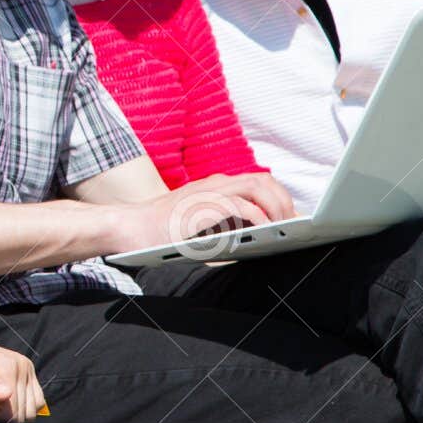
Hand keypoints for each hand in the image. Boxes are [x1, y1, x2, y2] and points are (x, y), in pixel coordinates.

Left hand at [0, 325, 46, 422]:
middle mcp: (22, 366)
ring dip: (11, 413)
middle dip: (0, 416)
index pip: (12, 411)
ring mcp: (25, 369)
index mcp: (9, 366)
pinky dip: (19, 408)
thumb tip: (7, 395)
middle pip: (23, 413)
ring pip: (31, 410)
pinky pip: (34, 401)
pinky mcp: (25, 373)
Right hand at [120, 172, 295, 252]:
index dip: (279, 197)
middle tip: (295, 224)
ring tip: (284, 226)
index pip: (257, 182)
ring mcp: (206, 193)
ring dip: (275, 205)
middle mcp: (213, 184)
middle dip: (284, 200)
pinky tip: (264, 230)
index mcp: (214, 188)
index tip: (294, 218)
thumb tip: (256, 243)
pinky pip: (237, 205)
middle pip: (262, 180)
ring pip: (255, 186)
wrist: (126, 229)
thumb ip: (224, 228)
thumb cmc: (159, 234)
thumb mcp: (198, 229)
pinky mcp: (199, 206)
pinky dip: (256, 216)